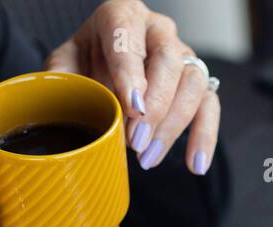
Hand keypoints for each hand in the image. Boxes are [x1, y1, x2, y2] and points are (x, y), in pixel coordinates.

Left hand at [46, 0, 218, 174]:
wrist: (106, 66)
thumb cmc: (88, 62)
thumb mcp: (66, 64)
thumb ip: (62, 79)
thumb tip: (63, 103)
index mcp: (122, 17)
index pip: (129, 39)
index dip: (131, 75)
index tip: (131, 108)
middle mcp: (158, 31)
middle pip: (169, 61)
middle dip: (155, 106)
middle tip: (136, 141)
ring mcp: (183, 55)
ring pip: (193, 83)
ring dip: (174, 126)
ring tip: (148, 158)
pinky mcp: (197, 82)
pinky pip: (210, 106)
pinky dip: (205, 137)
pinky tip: (195, 164)